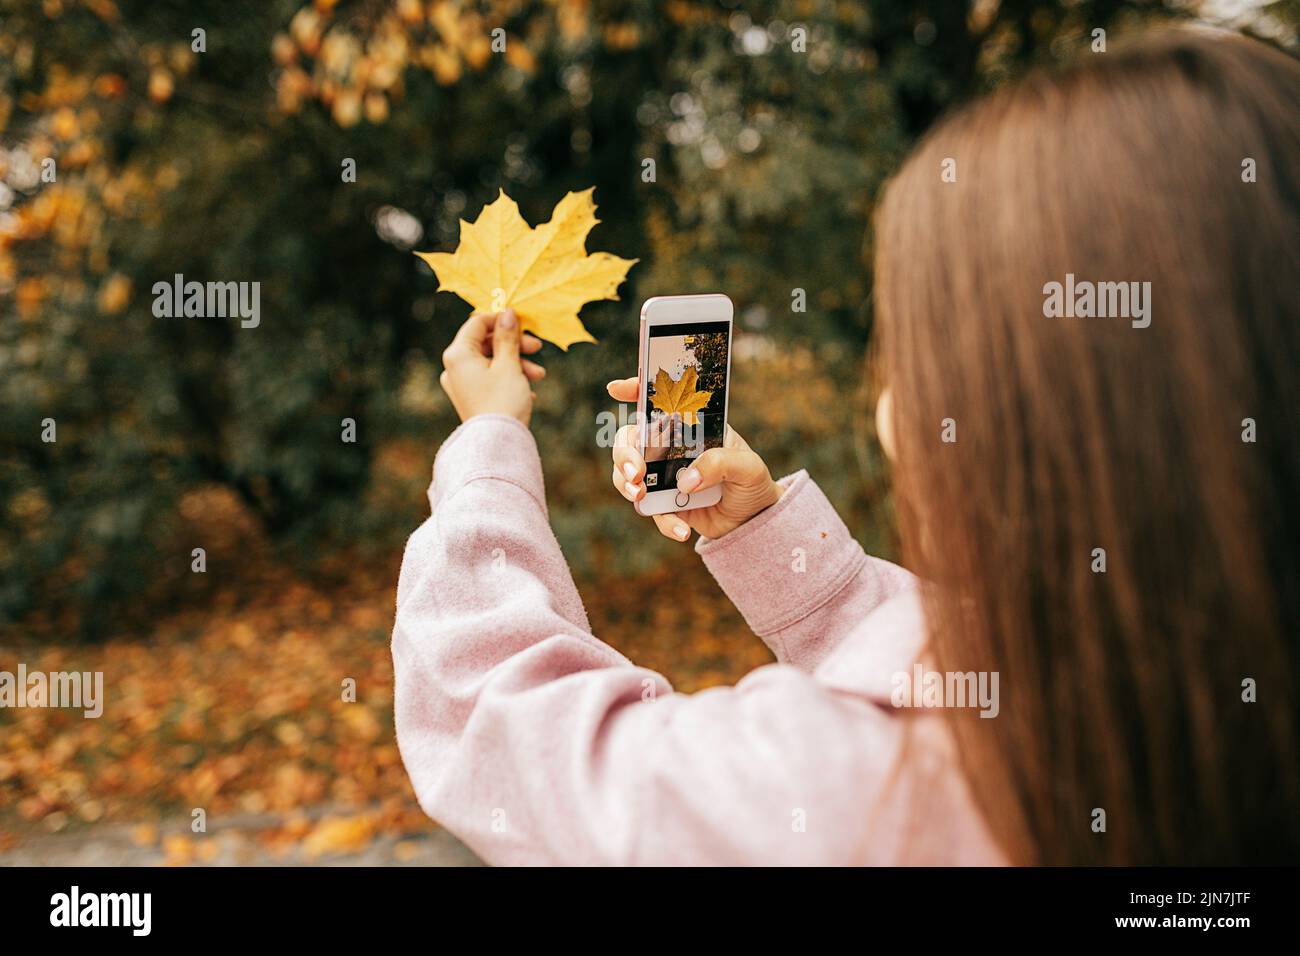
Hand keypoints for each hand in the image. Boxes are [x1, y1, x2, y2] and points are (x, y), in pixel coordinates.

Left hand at [440, 309, 545, 425]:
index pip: (477, 324)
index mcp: (458, 355)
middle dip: (515, 346)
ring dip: (517, 364)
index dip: (501, 320)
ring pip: (491, 362)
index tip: (523, 323)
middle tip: (537, 347)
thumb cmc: (502, 402)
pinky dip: (509, 379)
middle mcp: (454, 368)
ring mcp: (461, 384)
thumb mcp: (509, 364)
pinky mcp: (471, 398)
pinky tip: (528, 391)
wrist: (498, 445)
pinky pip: (491, 379)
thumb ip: (508, 337)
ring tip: (539, 375)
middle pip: (486, 344)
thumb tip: (507, 313)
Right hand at [607, 377, 782, 541]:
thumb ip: (720, 464)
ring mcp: (662, 476)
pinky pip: (651, 511)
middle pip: (629, 440)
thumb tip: (686, 481)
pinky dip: (663, 522)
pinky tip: (682, 532)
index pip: (657, 402)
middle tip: (635, 472)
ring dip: (625, 484)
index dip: (634, 390)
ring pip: (625, 475)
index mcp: (689, 426)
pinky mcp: (664, 505)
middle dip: (622, 453)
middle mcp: (668, 448)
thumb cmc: (752, 482)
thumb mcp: (747, 467)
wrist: (754, 520)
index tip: (616, 389)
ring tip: (640, 497)